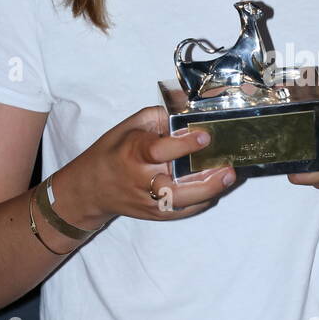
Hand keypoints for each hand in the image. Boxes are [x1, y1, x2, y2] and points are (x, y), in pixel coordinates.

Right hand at [53, 105, 236, 224]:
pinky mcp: (155, 214)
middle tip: (227, 167)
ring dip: (208, 191)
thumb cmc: (113, 151)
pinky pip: (182, 211)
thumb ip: (160, 116)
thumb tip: (189, 105)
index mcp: (132, 152)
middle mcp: (140, 180)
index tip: (205, 136)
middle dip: (204, 179)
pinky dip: (201, 201)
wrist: (91, 189)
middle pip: (174, 185)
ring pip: (182, 202)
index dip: (183, 145)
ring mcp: (148, 201)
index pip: (159, 151)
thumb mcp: (130, 125)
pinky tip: (216, 188)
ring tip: (228, 177)